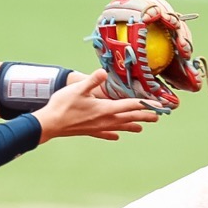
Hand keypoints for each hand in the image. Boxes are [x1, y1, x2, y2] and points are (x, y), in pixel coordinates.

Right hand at [33, 71, 158, 143]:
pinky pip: (105, 133)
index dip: (145, 104)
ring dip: (132, 125)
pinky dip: (113, 134)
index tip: (158, 105)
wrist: (50, 124)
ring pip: (120, 126)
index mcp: (105, 108)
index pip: (130, 106)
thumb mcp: (78, 89)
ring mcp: (98, 127)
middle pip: (129, 118)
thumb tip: (103, 72)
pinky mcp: (90, 131)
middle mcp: (105, 120)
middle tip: (158, 117)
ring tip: (142, 127)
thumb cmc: (63, 105)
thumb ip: (92, 80)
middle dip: (144, 116)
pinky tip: (116, 136)